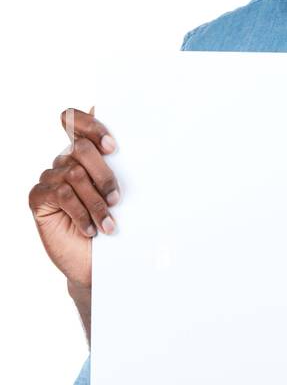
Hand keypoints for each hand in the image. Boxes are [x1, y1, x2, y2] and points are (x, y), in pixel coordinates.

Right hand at [28, 106, 119, 289]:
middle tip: (117, 199)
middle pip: (81, 147)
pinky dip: (80, 213)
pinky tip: (90, 229)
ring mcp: (50, 178)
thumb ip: (125, 171)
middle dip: (104, 174)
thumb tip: (149, 144)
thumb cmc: (114, 228)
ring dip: (96, 202)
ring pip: (74, 173)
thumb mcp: (124, 199)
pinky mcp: (39, 197)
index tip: (112, 147)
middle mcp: (65, 161)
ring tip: (108, 225)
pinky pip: (61, 194)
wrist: (96, 264)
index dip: (91, 126)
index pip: (75, 120)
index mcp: (85, 154)